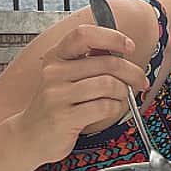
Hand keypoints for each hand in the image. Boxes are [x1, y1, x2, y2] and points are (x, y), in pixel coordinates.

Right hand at [18, 24, 150, 162]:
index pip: (84, 34)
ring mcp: (57, 95)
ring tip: (120, 99)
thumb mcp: (66, 76)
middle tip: (140, 81)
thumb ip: (90, 61)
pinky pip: (105, 106)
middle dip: (133, 72)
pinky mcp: (64, 117)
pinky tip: (110, 110)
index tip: (128, 46)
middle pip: (108, 62)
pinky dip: (116, 108)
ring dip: (123, 93)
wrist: (29, 136)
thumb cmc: (56, 104)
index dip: (112, 37)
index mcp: (56, 57)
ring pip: (109, 84)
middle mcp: (54, 72)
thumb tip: (123, 49)